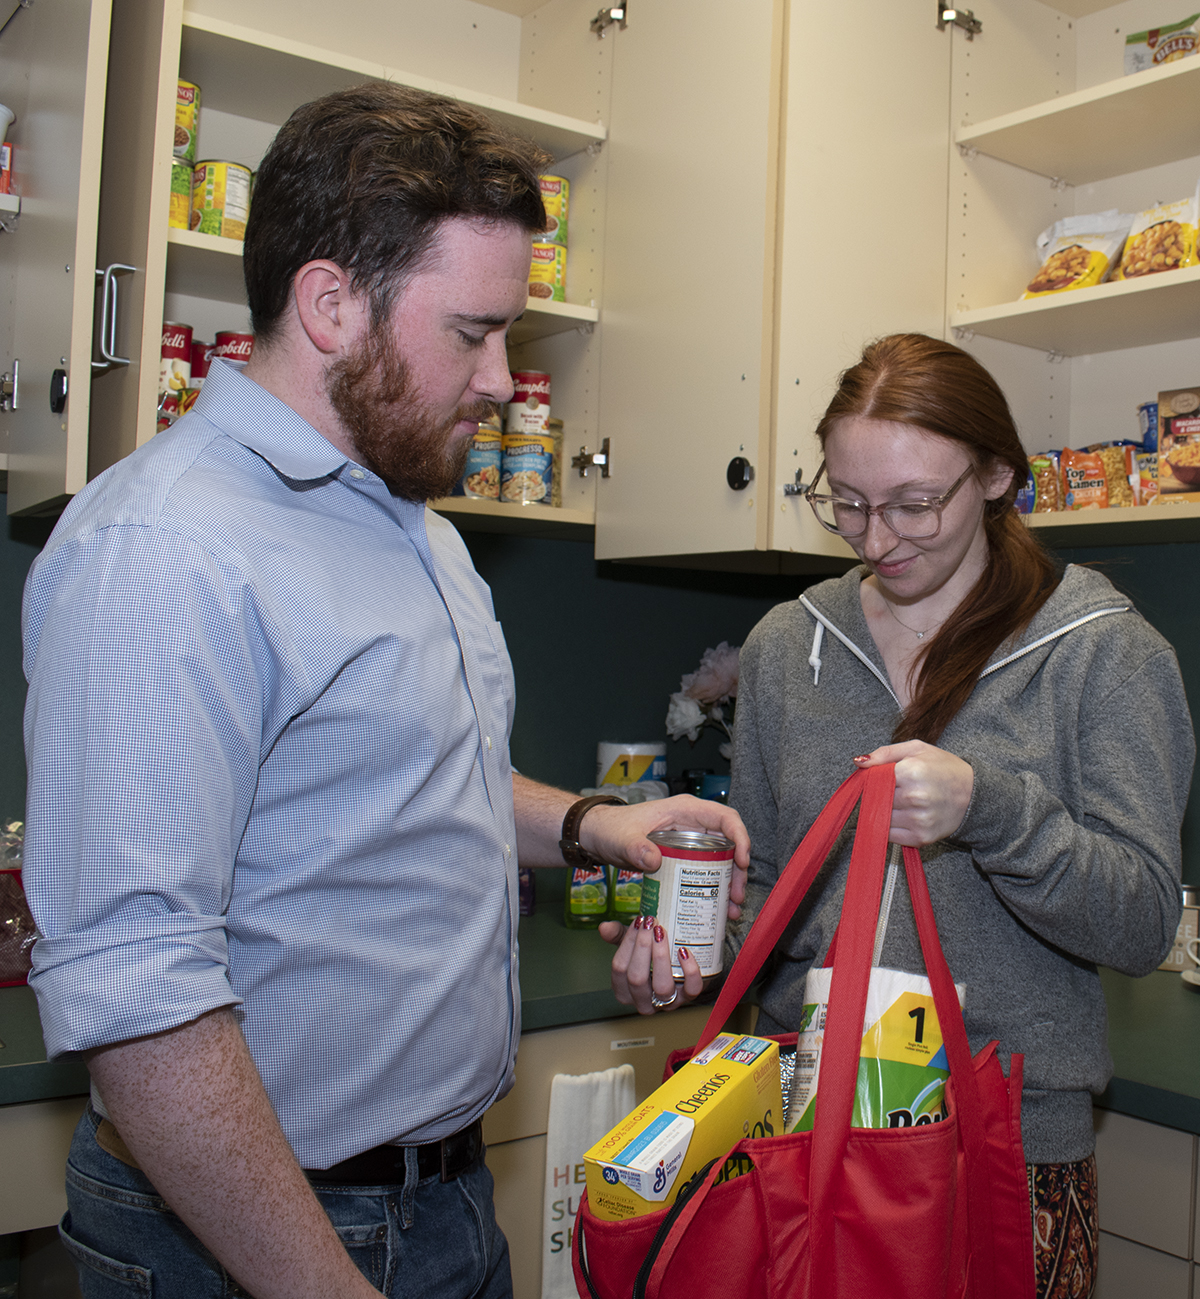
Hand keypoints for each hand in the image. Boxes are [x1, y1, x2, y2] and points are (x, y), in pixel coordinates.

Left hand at [579, 794, 748, 918]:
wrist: (598, 836)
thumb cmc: (610, 828)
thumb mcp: (622, 838)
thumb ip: (635, 847)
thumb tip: (653, 860)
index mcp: (685, 810)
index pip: (725, 817)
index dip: (740, 837)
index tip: (742, 862)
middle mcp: (693, 823)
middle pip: (729, 843)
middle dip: (738, 870)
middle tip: (736, 896)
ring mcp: (690, 840)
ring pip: (722, 859)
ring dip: (730, 883)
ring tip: (731, 909)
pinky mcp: (684, 857)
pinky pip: (708, 870)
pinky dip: (715, 888)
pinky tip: (717, 908)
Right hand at [600, 915, 704, 1014]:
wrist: (682, 969)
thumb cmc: (651, 958)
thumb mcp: (632, 947)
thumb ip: (618, 936)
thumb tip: (604, 927)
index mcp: (625, 990)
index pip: (619, 969)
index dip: (627, 944)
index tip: (638, 921)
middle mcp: (644, 1001)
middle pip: (637, 979)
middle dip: (642, 948)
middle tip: (650, 924)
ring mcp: (668, 1003)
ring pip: (662, 987)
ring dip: (660, 957)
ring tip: (662, 933)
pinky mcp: (689, 997)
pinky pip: (691, 989)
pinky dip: (689, 970)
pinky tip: (683, 951)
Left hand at [853, 741, 972, 845]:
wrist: (975, 794)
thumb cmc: (944, 768)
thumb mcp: (917, 749)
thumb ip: (885, 753)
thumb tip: (859, 762)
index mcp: (911, 772)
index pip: (873, 780)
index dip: (873, 780)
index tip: (879, 779)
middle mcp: (915, 797)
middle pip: (875, 800)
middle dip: (878, 796)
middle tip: (893, 790)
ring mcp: (918, 820)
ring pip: (880, 818)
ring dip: (883, 812)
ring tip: (902, 802)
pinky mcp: (921, 837)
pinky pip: (889, 835)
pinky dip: (890, 827)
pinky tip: (905, 815)